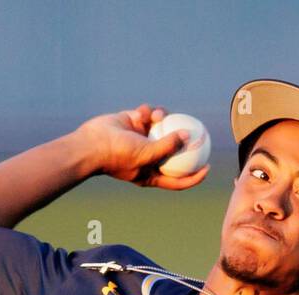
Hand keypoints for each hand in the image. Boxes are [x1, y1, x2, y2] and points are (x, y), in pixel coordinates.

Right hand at [75, 103, 209, 189]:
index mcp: (151, 172)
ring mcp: (140, 139)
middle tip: (200, 132)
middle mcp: (147, 156)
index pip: (177, 179)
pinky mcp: (132, 123)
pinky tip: (142, 112)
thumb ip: (169, 146)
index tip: (207, 166)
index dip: (194, 176)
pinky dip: (146, 113)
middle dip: (185, 140)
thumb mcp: (147, 154)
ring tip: (157, 116)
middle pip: (173, 149)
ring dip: (162, 119)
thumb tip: (188, 136)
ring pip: (162, 126)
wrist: (90, 144)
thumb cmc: (118, 155)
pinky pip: (147, 114)